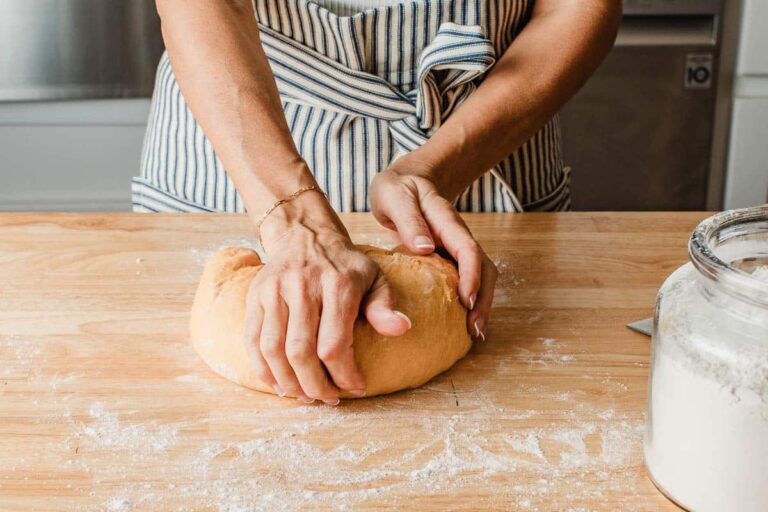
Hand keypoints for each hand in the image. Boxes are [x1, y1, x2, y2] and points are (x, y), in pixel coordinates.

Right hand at [243, 190, 410, 403]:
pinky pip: (253, 340)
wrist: (304, 235)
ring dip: (288, 382)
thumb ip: (385, 305)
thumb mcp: (374, 278)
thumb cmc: (344, 265)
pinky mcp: (255, 296)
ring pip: (274, 350)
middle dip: (315, 385)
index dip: (344, 375)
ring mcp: (274, 291)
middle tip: (329, 399)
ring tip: (305, 396)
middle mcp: (302, 286)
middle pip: (301, 352)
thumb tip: (401, 328)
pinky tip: (280, 385)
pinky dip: (263, 369)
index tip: (356, 387)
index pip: (334, 344)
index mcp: (337, 284)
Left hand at [369, 158, 497, 340]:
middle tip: (474, 329)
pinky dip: (469, 302)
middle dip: (484, 299)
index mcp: (446, 220)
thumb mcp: (394, 195)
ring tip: (473, 333)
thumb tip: (425, 248)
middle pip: (484, 267)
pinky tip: (462, 324)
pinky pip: (466, 281)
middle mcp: (458, 236)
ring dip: (481, 304)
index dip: (471, 275)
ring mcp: (457, 248)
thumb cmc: (399, 188)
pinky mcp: (451, 259)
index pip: (467, 248)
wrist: (407, 181)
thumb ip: (408, 219)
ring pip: (481, 277)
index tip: (467, 300)